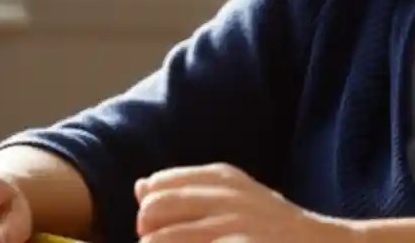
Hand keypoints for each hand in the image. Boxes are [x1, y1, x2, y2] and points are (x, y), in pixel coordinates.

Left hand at [134, 163, 354, 242]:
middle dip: (147, 236)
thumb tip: (141, 187)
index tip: (164, 231)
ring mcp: (234, 228)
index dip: (152, 213)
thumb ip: (189, 191)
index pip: (158, 185)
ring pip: (158, 241)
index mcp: (224, 178)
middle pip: (152, 210)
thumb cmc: (273, 230)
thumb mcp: (238, 200)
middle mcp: (227, 197)